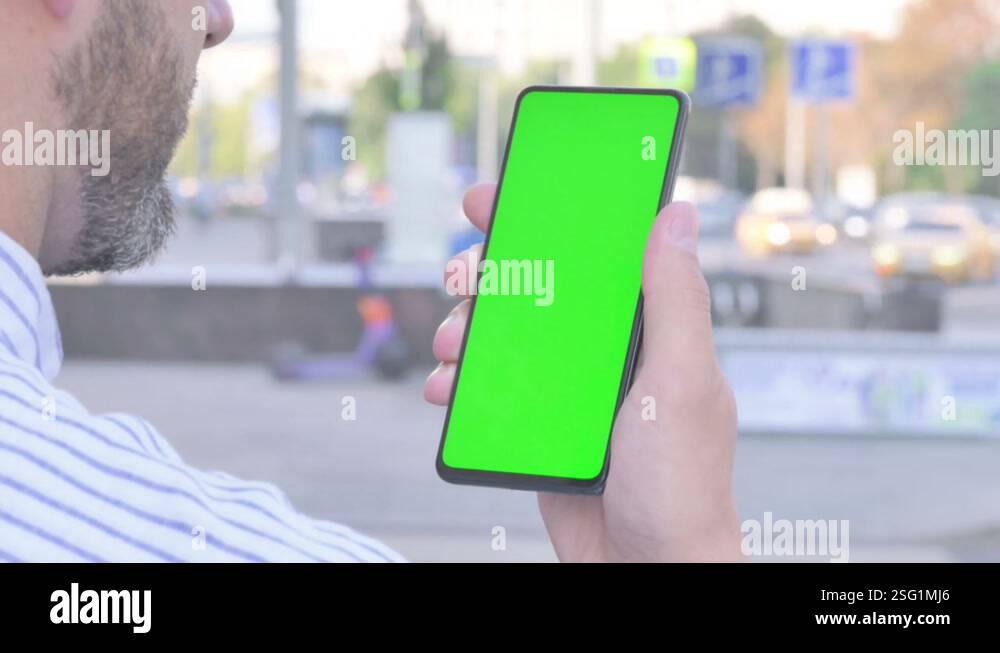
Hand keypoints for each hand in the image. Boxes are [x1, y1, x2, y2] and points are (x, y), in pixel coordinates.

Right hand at [425, 183, 744, 562]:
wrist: (645, 571)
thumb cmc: (680, 485)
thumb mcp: (680, 383)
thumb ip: (675, 302)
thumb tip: (676, 216)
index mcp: (646, 331)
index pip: (597, 256)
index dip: (551, 218)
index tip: (504, 196)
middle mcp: (605, 353)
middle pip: (540, 289)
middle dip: (493, 273)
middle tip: (463, 274)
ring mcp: (569, 391)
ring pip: (507, 338)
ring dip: (468, 330)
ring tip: (454, 344)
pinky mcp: (539, 427)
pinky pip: (492, 390)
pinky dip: (462, 384)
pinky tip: (448, 389)